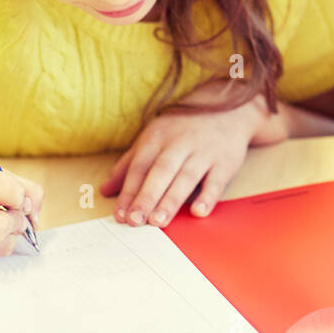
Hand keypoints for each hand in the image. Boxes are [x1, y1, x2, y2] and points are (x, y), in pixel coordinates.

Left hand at [100, 84, 271, 225]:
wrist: (228, 110)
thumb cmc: (184, 129)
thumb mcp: (153, 138)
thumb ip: (129, 164)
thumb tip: (105, 190)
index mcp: (158, 138)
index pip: (140, 167)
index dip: (129, 191)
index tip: (120, 215)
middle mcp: (180, 144)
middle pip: (161, 172)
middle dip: (147, 197)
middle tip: (136, 221)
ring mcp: (204, 152)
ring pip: (186, 177)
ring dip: (171, 200)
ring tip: (159, 222)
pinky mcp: (225, 161)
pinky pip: (216, 180)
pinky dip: (208, 196)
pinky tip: (198, 211)